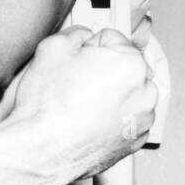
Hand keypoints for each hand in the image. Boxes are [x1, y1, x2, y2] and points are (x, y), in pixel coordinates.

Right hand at [0, 27, 158, 184]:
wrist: (39, 152)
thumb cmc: (47, 107)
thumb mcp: (53, 47)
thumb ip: (77, 33)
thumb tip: (84, 37)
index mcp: (131, 63)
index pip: (112, 38)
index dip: (88, 47)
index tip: (77, 61)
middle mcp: (145, 92)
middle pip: (124, 66)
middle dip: (104, 69)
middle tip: (76, 83)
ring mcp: (142, 120)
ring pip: (127, 93)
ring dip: (110, 94)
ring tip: (80, 105)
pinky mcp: (134, 141)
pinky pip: (126, 119)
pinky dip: (112, 118)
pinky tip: (89, 121)